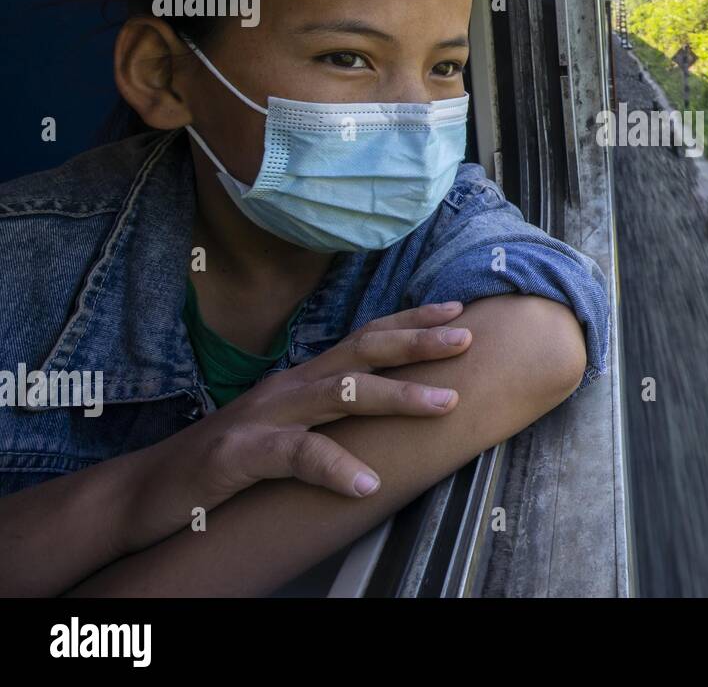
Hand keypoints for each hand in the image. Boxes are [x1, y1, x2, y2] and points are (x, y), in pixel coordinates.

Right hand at [123, 301, 470, 550]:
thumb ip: (328, 413)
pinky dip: (334, 467)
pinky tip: (366, 483)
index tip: (458, 310)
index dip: (410, 322)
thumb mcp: (287, 428)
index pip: (363, 338)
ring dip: (396, 396)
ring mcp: (264, 417)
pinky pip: (296, 456)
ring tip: (445, 404)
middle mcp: (289, 387)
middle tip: (468, 337)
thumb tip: (383, 406)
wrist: (147, 489)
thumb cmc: (228, 460)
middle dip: (417, 343)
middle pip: (361, 353)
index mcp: (302, 379)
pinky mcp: (240, 455)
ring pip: (340, 395)